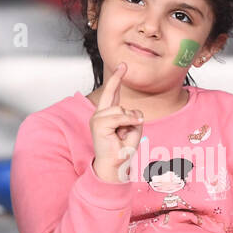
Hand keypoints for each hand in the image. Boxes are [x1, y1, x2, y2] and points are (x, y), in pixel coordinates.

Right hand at [89, 62, 142, 182]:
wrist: (114, 166)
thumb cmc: (122, 150)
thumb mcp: (134, 129)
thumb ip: (134, 117)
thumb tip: (131, 112)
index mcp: (108, 115)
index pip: (113, 94)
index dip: (117, 79)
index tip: (122, 65)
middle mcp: (100, 114)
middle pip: (111, 93)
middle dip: (116, 79)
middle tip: (123, 66)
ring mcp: (97, 118)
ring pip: (121, 109)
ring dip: (130, 121)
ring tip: (125, 134)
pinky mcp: (98, 124)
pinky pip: (119, 116)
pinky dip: (127, 122)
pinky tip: (125, 132)